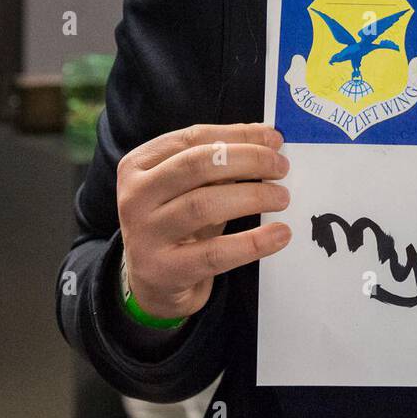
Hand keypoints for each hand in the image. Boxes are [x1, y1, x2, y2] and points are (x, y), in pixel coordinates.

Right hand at [117, 123, 291, 320]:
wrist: (153, 282)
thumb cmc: (178, 222)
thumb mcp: (189, 187)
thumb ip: (220, 161)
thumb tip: (268, 139)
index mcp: (139, 165)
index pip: (193, 138)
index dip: (239, 135)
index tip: (274, 139)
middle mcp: (135, 197)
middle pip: (197, 165)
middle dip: (248, 160)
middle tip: (281, 167)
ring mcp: (145, 235)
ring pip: (204, 205)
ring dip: (253, 196)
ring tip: (282, 197)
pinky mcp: (164, 270)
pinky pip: (215, 253)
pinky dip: (253, 242)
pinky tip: (279, 234)